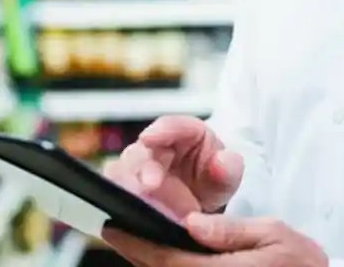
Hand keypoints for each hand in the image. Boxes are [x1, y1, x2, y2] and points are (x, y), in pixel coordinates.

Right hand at [103, 115, 243, 219]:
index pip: (171, 125)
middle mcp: (153, 147)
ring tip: (152, 209)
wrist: (200, 202)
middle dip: (144, 168)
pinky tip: (138, 218)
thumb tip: (223, 161)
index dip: (160, 130)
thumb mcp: (227, 176)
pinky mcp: (124, 190)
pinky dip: (125, 205)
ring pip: (120, 173)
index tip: (149, 137)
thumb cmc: (212, 180)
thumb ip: (228, 169)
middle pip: (139, 152)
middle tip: (152, 185)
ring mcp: (135, 169)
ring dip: (132, 190)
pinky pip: (115, 194)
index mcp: (183, 133)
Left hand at [104, 213, 328, 266]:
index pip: (168, 260)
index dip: (137, 244)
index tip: (114, 227)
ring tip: (132, 240)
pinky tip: (160, 255)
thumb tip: (192, 224)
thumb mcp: (274, 235)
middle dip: (136, 251)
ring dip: (148, 261)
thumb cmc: (303, 263)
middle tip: (114, 230)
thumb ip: (231, 231)